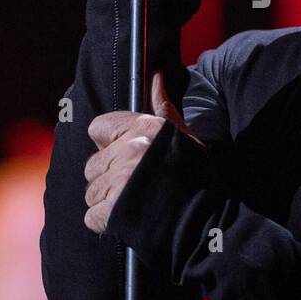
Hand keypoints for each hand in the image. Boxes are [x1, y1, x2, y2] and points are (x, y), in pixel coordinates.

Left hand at [83, 70, 195, 234]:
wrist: (208, 223)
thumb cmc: (199, 180)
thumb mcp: (185, 138)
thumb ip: (164, 108)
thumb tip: (155, 76)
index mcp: (145, 129)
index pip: (98, 128)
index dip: (108, 143)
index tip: (123, 155)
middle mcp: (129, 151)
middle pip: (93, 164)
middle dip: (109, 177)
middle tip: (135, 187)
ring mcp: (119, 181)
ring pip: (91, 191)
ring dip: (107, 201)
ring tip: (134, 204)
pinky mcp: (112, 211)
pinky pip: (92, 216)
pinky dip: (106, 222)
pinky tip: (129, 220)